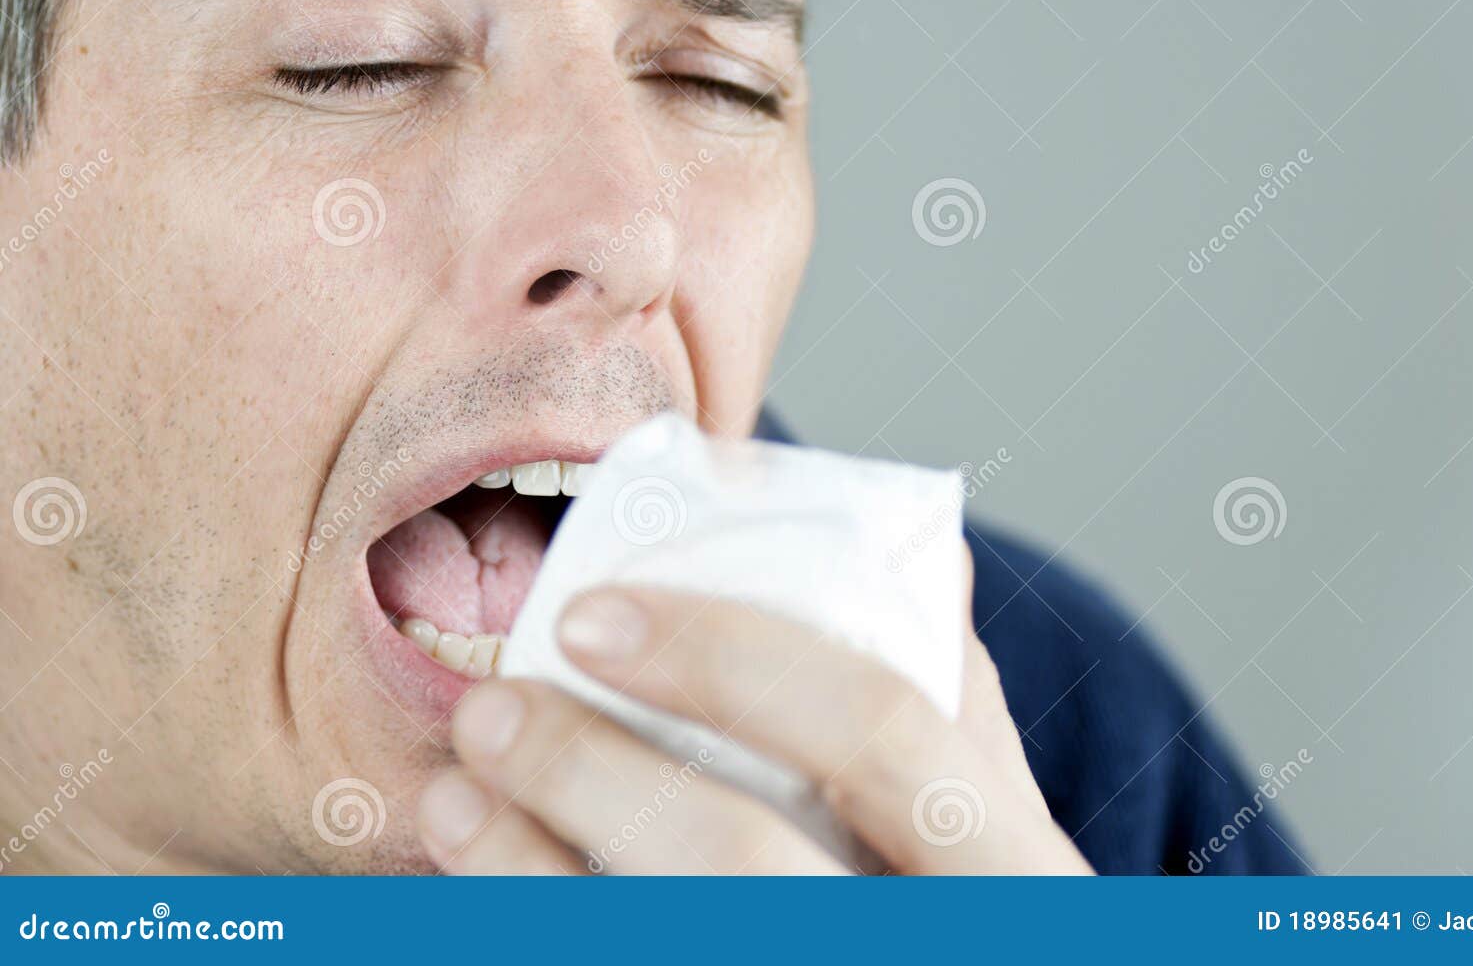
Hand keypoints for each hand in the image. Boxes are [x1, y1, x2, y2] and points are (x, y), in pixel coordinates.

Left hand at [417, 567, 1094, 873]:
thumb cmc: (963, 911)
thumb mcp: (998, 831)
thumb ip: (953, 714)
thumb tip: (917, 553)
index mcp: (1013, 872)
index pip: (882, 730)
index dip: (732, 660)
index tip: (592, 615)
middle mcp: (935, 947)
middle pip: (745, 860)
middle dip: (597, 773)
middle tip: (492, 708)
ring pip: (670, 940)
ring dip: (529, 867)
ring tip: (453, 798)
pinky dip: (541, 925)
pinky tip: (484, 890)